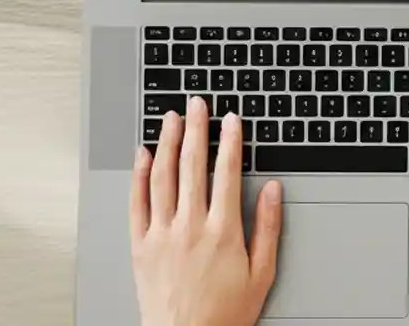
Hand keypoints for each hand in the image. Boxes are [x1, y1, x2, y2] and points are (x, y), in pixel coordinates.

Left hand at [130, 96, 283, 325]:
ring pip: (162, 177)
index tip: (232, 121)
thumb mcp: (261, 274)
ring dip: (168, 143)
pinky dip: (139, 176)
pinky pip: (137, 203)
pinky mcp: (140, 246)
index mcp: (222, 232)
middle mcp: (189, 227)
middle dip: (197, 130)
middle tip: (198, 105)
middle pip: (193, 166)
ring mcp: (161, 235)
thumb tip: (271, 191)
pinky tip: (143, 156)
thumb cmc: (224, 314)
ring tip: (171, 119)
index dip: (230, 142)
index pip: (226, 173)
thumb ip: (267, 228)